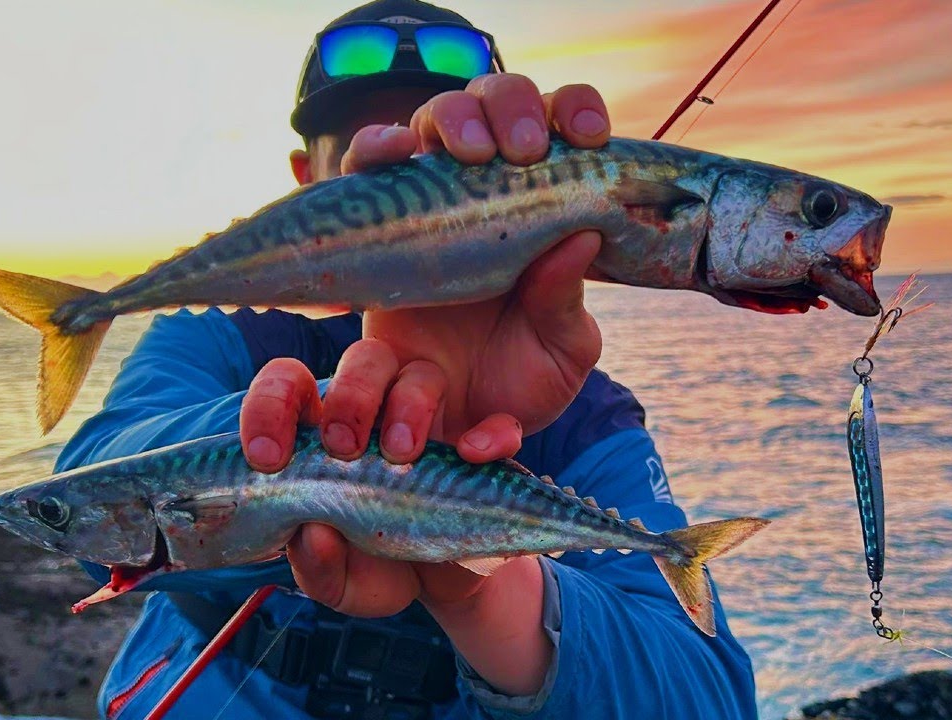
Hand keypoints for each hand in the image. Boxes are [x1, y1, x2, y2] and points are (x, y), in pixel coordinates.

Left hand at [240, 343, 550, 694]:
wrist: (449, 588)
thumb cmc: (382, 568)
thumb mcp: (344, 583)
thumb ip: (317, 567)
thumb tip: (312, 533)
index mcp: (329, 437)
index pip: (291, 390)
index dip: (270, 407)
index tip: (268, 457)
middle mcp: (379, 414)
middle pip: (360, 361)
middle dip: (348, 396)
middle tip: (344, 448)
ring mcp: (436, 421)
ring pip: (421, 374)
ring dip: (409, 406)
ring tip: (403, 454)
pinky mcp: (486, 444)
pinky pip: (500, 422)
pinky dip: (491, 435)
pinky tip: (475, 456)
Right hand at [340, 75, 608, 444]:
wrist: (461, 432)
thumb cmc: (524, 379)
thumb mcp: (562, 350)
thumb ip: (563, 301)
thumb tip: (580, 237)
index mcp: (540, 207)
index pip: (558, 128)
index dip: (573, 111)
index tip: (588, 137)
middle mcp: (479, 195)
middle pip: (482, 106)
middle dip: (501, 108)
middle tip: (516, 150)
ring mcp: (422, 211)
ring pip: (423, 128)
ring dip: (444, 120)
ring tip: (465, 151)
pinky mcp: (371, 242)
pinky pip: (362, 179)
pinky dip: (375, 150)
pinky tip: (394, 156)